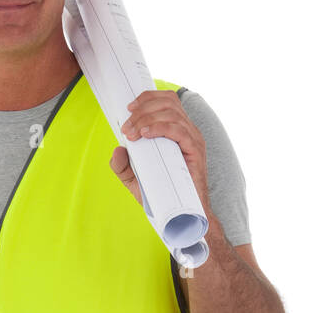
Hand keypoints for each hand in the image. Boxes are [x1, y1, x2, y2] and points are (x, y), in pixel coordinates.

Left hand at [110, 90, 210, 212]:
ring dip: (147, 118)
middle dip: (143, 109)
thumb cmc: (162, 194)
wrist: (182, 214)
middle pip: (168, 102)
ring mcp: (193, 139)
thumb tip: (117, 149)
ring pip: (172, 113)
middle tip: (126, 127)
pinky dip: (160, 128)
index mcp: (176, 129)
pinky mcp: (195, 151)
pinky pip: (179, 130)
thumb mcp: (134, 179)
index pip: (167, 100)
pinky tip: (145, 134)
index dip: (147, 98)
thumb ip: (122, 166)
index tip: (128, 108)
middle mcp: (187, 130)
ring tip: (132, 133)